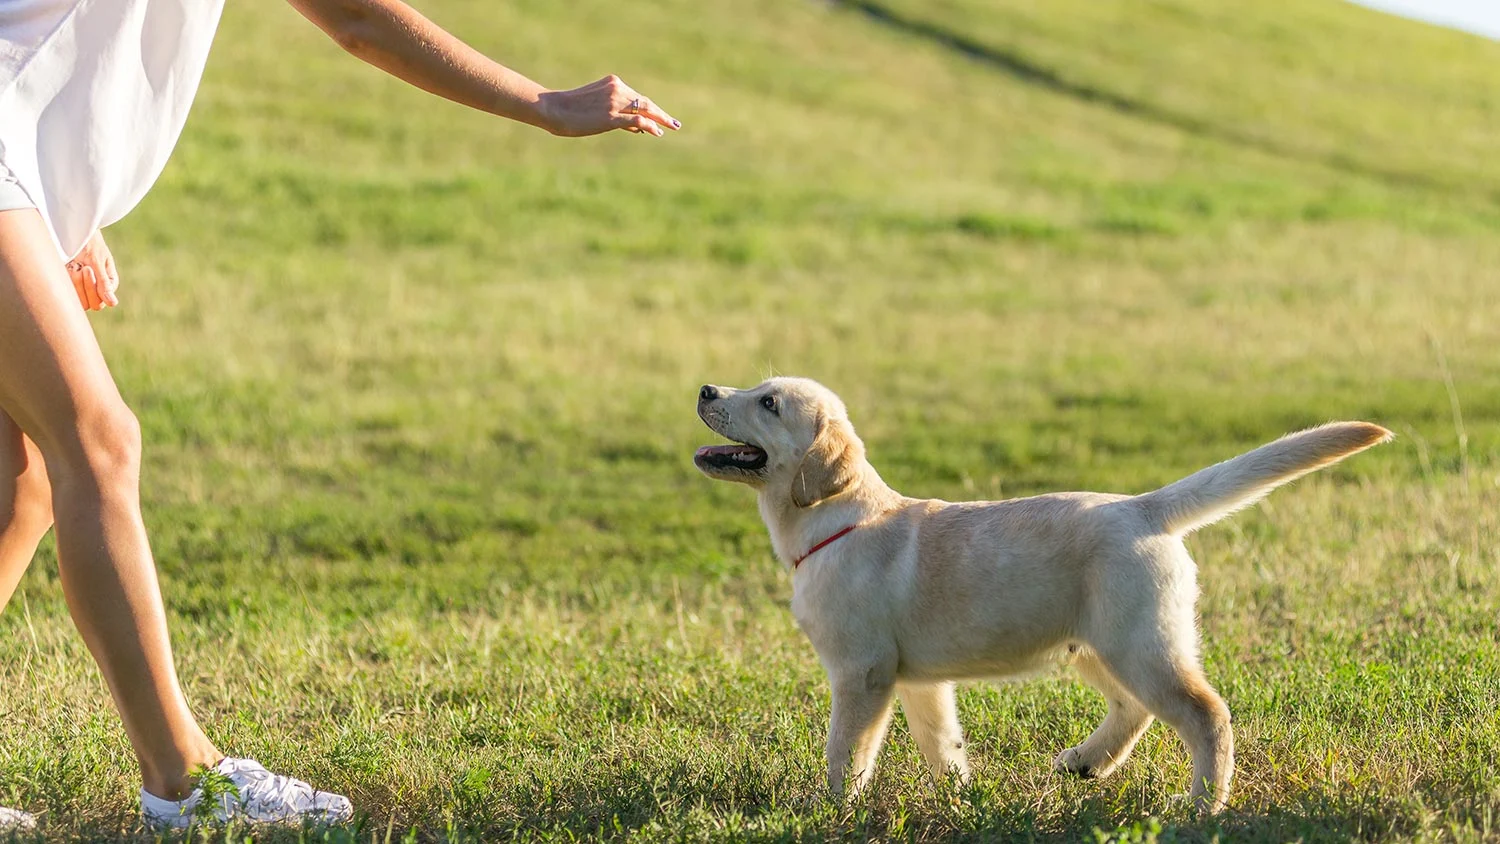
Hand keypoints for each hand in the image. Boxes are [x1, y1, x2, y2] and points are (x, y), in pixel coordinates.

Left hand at [65, 230, 119, 310]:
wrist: (70, 233)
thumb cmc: (88, 243)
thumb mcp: (97, 261)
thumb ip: (104, 282)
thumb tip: (113, 303)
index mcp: (110, 283)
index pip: (103, 301)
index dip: (93, 288)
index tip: (87, 268)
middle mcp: (99, 289)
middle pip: (93, 304)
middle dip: (85, 286)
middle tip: (81, 267)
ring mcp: (84, 289)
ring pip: (79, 302)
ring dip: (74, 283)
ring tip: (74, 266)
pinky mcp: (71, 287)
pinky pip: (68, 295)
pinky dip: (66, 282)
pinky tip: (68, 269)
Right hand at [537, 75, 679, 137]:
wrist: (554, 109)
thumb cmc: (570, 110)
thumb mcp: (596, 107)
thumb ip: (617, 114)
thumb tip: (638, 128)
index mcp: (613, 83)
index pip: (636, 97)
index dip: (650, 109)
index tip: (660, 118)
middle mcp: (617, 89)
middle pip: (645, 102)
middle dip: (661, 114)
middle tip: (675, 124)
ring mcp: (615, 102)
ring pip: (645, 109)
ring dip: (660, 119)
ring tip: (672, 127)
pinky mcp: (612, 116)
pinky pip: (637, 120)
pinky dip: (650, 125)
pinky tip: (658, 132)